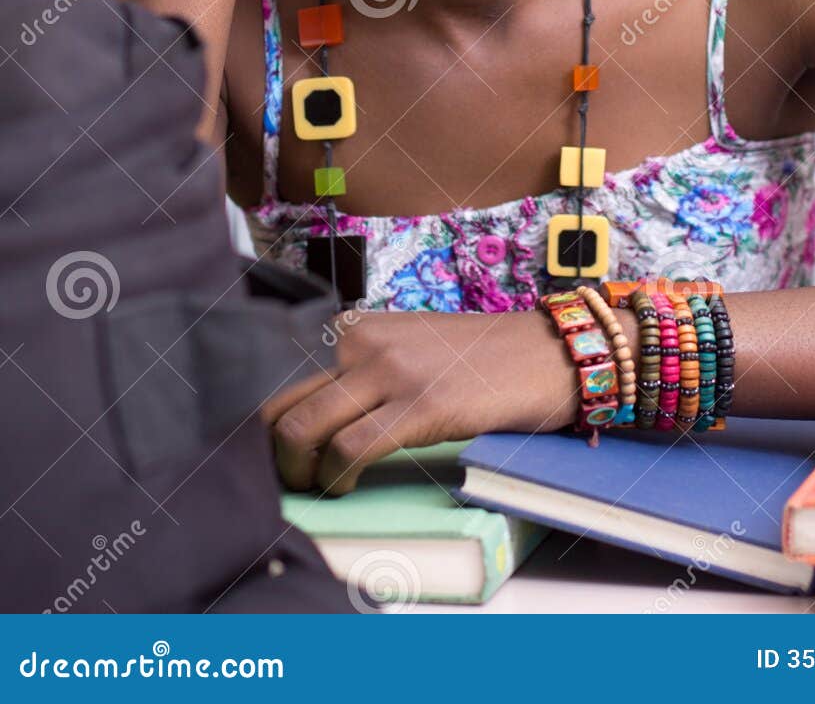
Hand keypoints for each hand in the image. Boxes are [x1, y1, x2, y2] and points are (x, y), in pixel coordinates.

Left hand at [263, 308, 624, 494]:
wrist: (544, 351)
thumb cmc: (479, 360)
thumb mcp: (408, 350)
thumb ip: (361, 374)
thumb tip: (311, 421)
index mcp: (356, 329)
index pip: (282, 382)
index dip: (268, 431)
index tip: (278, 460)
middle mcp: (363, 343)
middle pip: (280, 408)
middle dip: (274, 457)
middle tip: (293, 482)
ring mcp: (390, 372)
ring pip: (303, 430)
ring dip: (299, 473)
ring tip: (319, 487)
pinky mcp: (420, 405)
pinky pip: (351, 450)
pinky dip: (337, 478)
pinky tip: (349, 486)